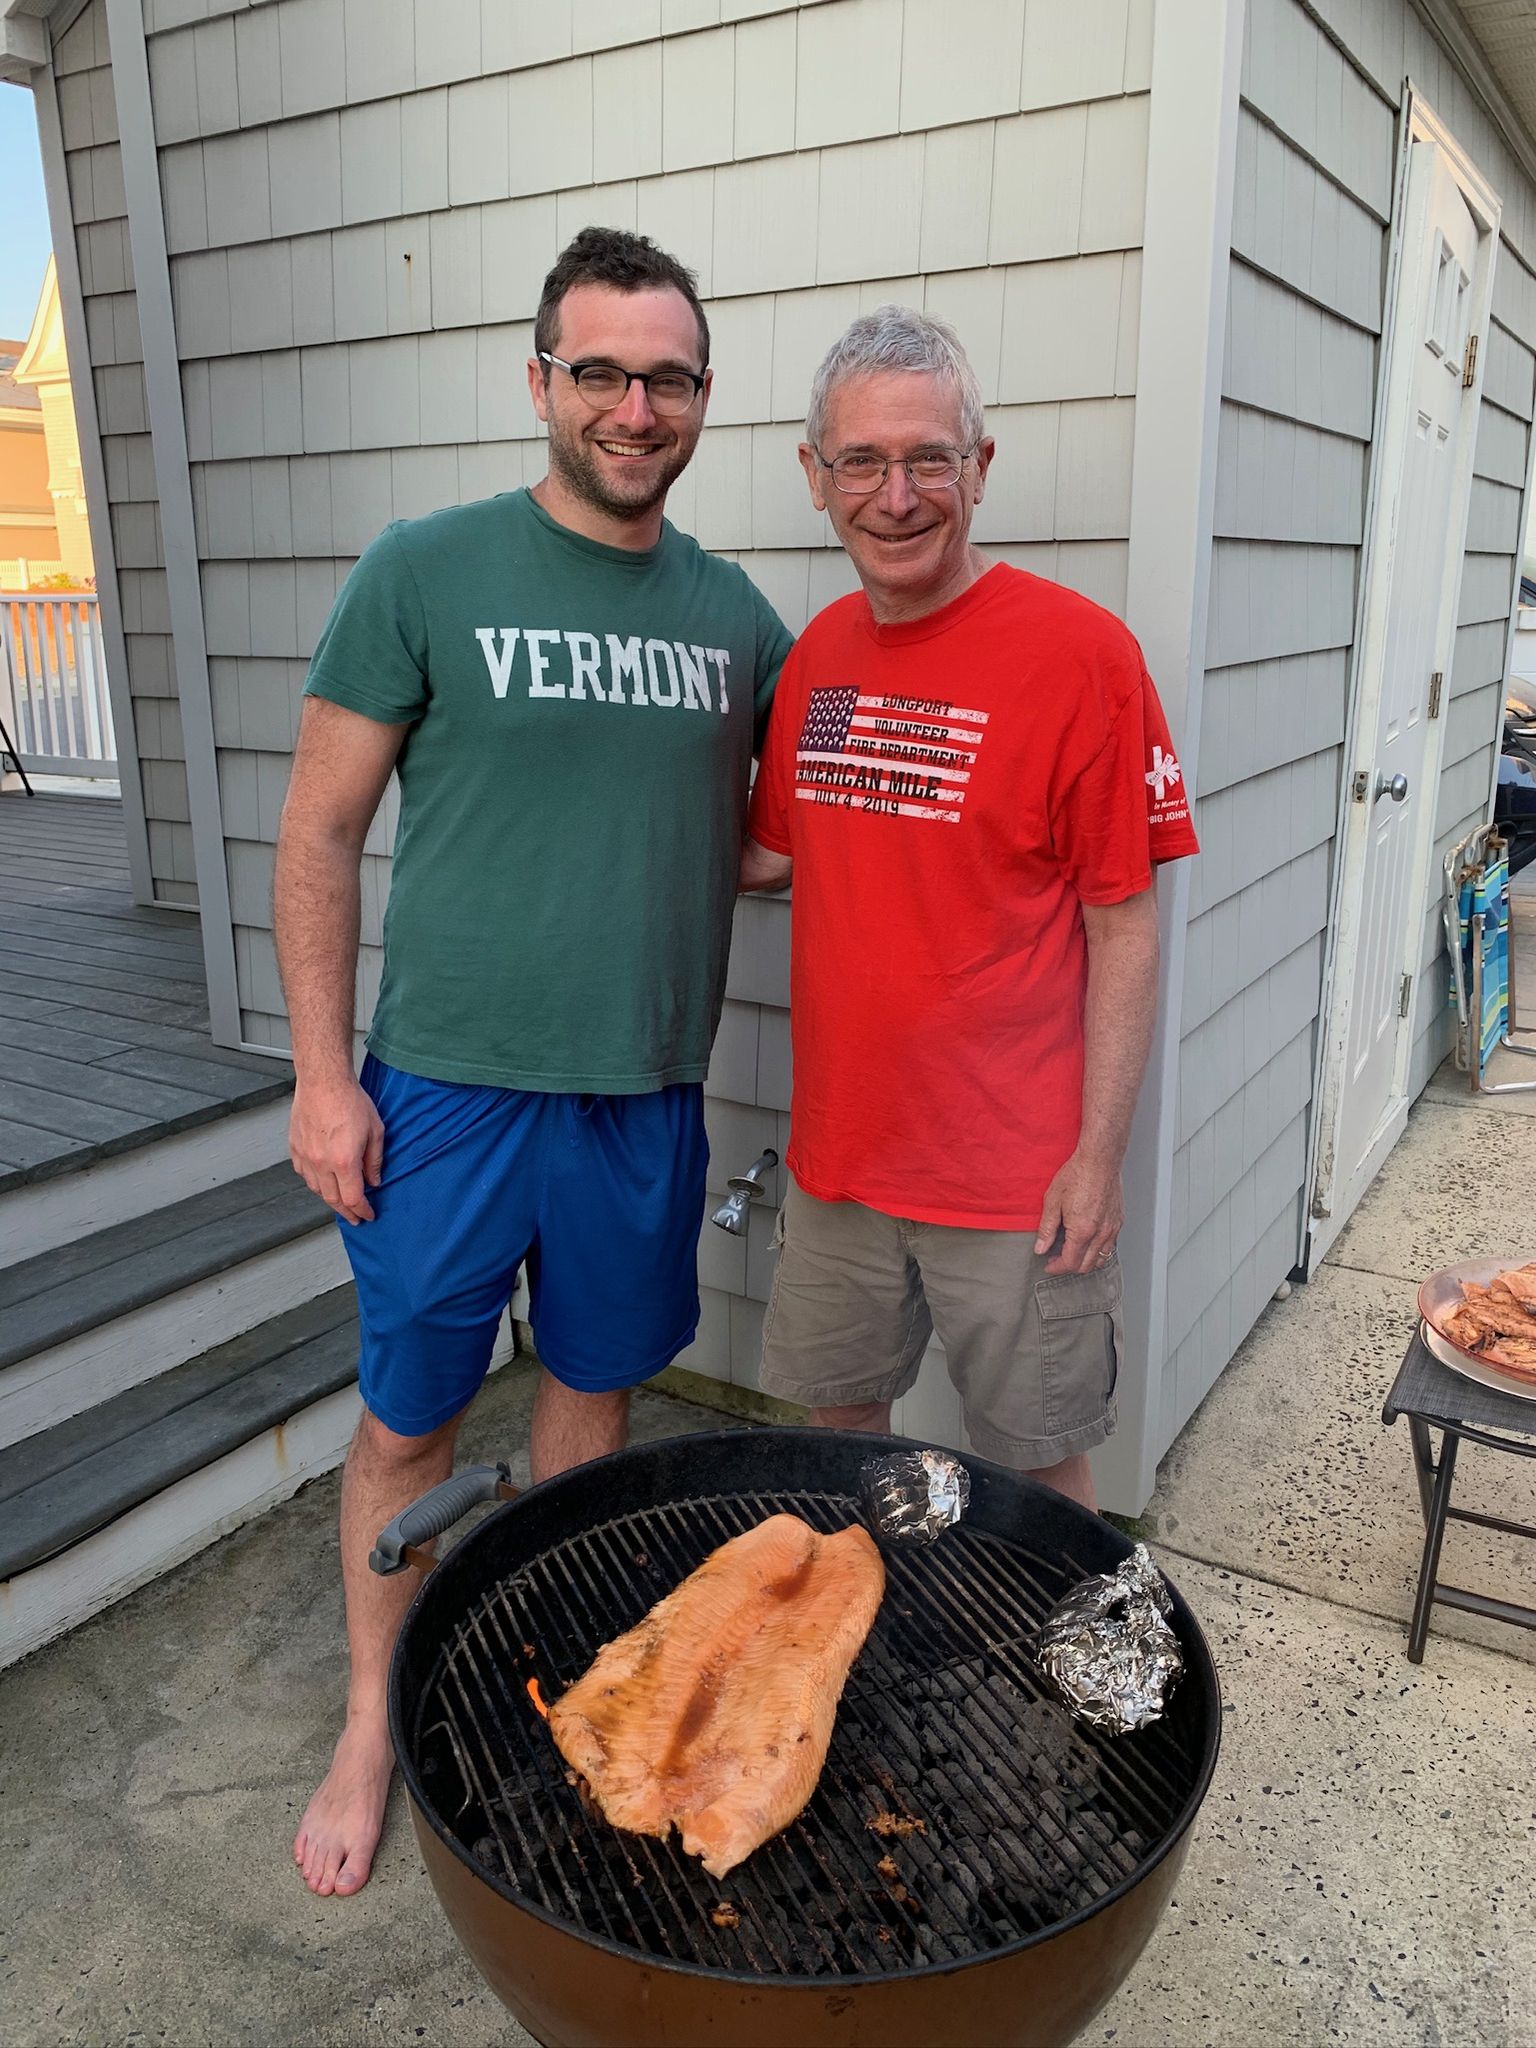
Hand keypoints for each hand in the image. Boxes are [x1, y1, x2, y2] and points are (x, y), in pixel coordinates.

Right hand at [289, 1074, 384, 1223]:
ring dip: (330, 1199)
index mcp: (344, 1162)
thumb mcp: (375, 1131)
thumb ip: (374, 1161)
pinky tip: (323, 1182)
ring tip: (341, 1202)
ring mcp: (306, 1157)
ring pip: (317, 1190)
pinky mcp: (295, 1148)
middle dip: (347, 1212)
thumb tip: (374, 1181)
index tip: (368, 1215)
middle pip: (333, 1200)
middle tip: (356, 1217)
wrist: (323, 1081)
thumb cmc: (349, 1100)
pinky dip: (315, 1183)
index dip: (362, 1211)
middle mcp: (321, 1164)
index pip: (353, 1199)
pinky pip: (304, 1175)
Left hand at [1034, 1150, 1123, 1274]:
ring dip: (1085, 1260)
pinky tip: (1087, 1240)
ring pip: (1101, 1259)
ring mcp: (1112, 1228)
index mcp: (1083, 1231)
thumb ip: (1047, 1229)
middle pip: (1086, 1266)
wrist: (1099, 1160)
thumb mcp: (1052, 1201)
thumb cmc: (1077, 1175)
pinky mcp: (1118, 1221)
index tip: (1048, 1264)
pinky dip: (1098, 1250)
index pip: (1070, 1263)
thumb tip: (1040, 1247)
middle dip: (1069, 1266)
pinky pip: (1110, 1246)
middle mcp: (1101, 1234)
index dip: (1057, 1267)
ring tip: (1072, 1250)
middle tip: (1056, 1258)